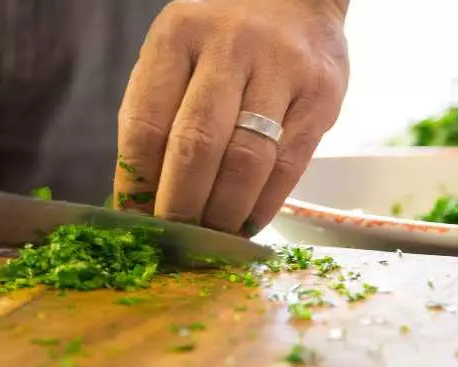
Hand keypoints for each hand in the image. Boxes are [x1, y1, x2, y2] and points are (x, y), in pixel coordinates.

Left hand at [115, 0, 348, 234]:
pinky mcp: (322, 94)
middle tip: (174, 239)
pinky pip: (289, 166)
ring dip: (223, 213)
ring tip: (210, 239)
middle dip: (180, 207)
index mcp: (177, 36)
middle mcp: (230, 47)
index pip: (146, 125)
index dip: (138, 184)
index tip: (135, 220)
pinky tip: (246, 224)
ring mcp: (281, 68)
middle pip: (197, 146)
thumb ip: (157, 118)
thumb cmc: (219, 41)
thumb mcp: (176, 58)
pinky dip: (263, 205)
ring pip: (246, 161)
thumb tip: (142, 200)